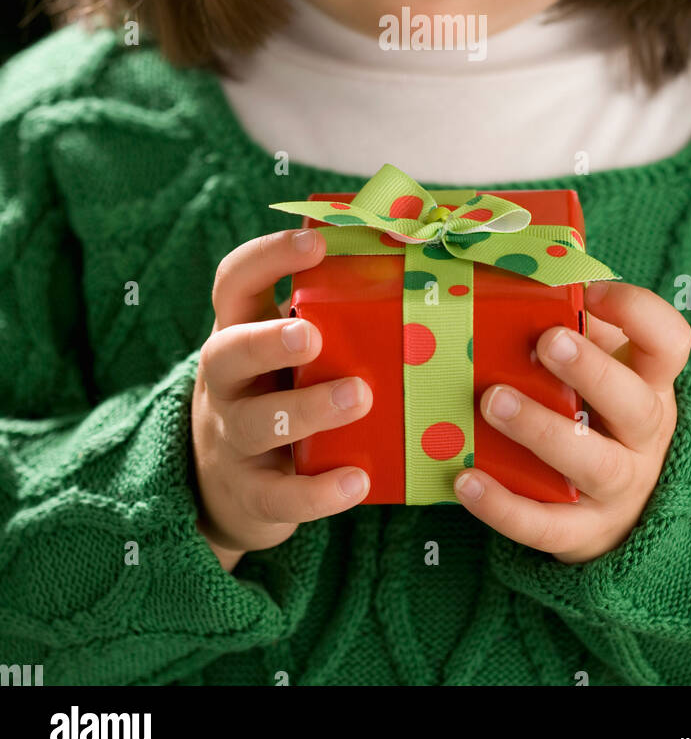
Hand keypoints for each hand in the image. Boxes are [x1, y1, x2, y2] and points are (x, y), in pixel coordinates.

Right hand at [191, 228, 372, 566]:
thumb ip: (331, 320)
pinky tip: (357, 481)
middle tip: (310, 334)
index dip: (267, 257)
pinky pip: (280, 495)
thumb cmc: (280, 394)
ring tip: (359, 397)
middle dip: (268, 341)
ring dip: (308, 408)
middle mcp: (226, 383)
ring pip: (257, 423)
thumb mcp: (287, 353)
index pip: (234, 282)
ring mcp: (232, 439)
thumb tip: (420, 272)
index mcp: (239, 331)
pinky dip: (318, 492)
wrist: (223, 487)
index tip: (315, 243)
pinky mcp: (251, 493)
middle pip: (228, 353)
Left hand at [453, 280, 690, 562]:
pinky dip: (503, 505)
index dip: (637, 312)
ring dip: (542, 430)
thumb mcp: (599, 369)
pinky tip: (465, 478)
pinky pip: (546, 525)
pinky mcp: (583, 534)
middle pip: (636, 406)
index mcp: (650, 383)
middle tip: (546, 341)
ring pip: (593, 464)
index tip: (590, 292)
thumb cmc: (594, 414)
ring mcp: (619, 490)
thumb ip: (574, 328)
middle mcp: (645, 437)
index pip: (670, 342)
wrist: (616, 511)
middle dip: (592, 371)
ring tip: (493, 401)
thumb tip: (524, 281)